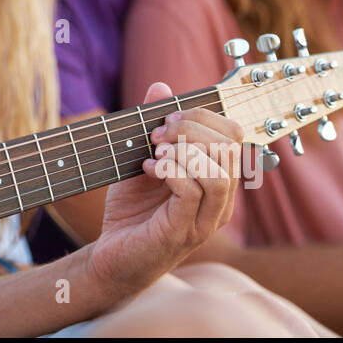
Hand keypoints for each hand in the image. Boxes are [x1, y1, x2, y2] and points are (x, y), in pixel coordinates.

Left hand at [85, 82, 243, 300]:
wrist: (110, 255)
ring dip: (184, 153)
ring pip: (218, 173)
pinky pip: (193, 193)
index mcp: (217, 178)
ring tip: (155, 152)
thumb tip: (160, 87)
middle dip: (191, 130)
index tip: (165, 118)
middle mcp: (220, 200)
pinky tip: (148, 170)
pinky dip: (170, 172)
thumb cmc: (131, 210)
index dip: (201, 116)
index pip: (233, 135)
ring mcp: (205, 219)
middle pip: (229, 148)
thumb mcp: (140, 159)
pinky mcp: (183, 233)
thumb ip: (153, 125)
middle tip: (156, 134)